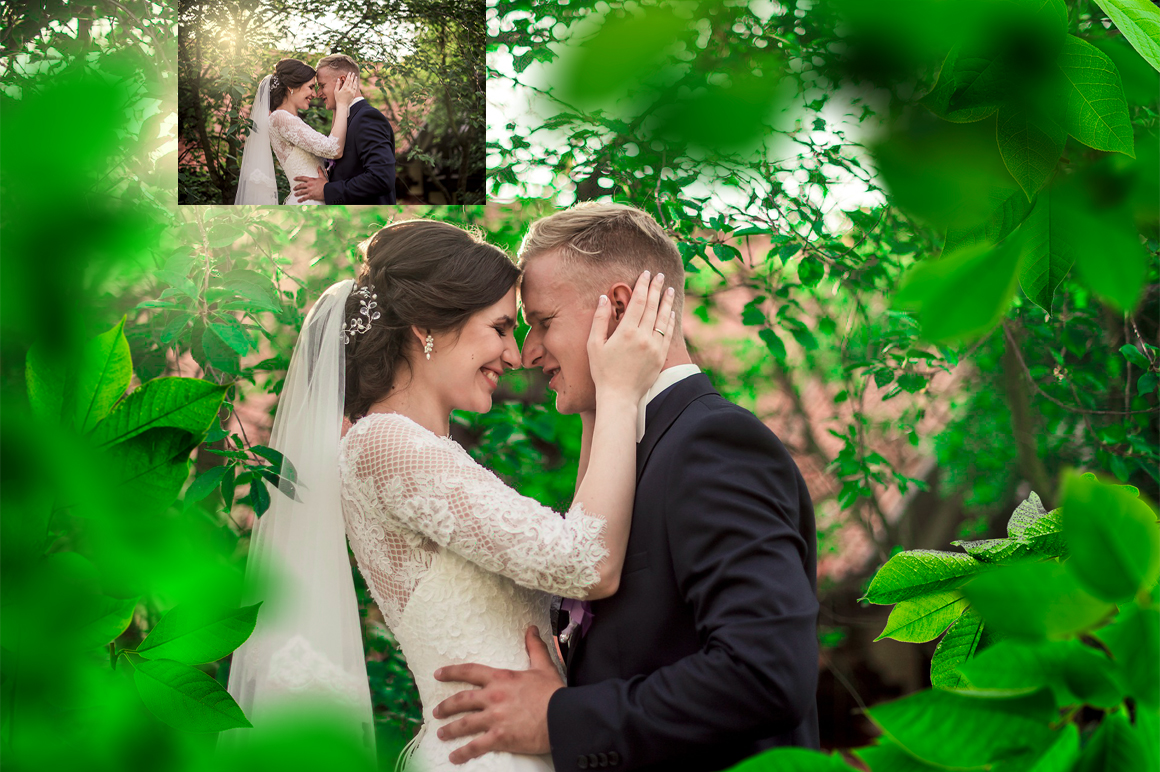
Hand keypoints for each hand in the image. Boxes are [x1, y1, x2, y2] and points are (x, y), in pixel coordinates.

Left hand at [292, 165, 327, 202]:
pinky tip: (298, 200)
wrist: (328, 190)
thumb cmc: (326, 184)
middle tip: (294, 188)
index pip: (303, 178)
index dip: (298, 178)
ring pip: (301, 192)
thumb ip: (320, 172)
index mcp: (311, 180)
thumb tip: (319, 167)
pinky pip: (304, 198)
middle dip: (296, 187)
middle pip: (300, 185)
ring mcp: (309, 190)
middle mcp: (309, 185)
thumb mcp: (322, 177)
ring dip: (297, 193)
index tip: (294, 178)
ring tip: (295, 194)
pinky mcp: (311, 195)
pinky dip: (301, 199)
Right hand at [335, 73, 359, 106]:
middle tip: (353, 73)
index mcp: (344, 88)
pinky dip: (356, 85)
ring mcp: (352, 92)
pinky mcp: (353, 95)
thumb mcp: (336, 91)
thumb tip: (338, 79)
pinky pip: (355, 89)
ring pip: (354, 85)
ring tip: (356, 77)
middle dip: (352, 76)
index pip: (347, 80)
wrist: (342, 105)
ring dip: (355, 80)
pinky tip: (356, 83)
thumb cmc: (338, 98)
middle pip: (351, 81)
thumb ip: (337, 84)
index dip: (349, 76)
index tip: (350, 72)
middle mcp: (349, 89)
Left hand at [431, 626, 563, 763]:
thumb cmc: (554, 693)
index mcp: (501, 679)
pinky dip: (463, 753)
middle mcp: (493, 697)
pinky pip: (475, 746)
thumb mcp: (543, 666)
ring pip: (464, 724)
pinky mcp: (499, 738)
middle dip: (446, 707)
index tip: (438, 674)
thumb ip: (534, 647)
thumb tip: (531, 629)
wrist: (563, 716)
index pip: (470, 672)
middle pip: (461, 701)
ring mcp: (494, 718)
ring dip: (450, 730)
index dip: (452, 672)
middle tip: (436, 712)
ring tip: (441, 734)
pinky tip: (454, 757)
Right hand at [587, 270, 675, 404]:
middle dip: (657, 289)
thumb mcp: (594, 344)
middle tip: (660, 276)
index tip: (646, 274)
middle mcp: (643, 337)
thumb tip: (604, 298)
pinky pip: (668, 334)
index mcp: (626, 331)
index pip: (638, 301)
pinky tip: (671, 313)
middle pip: (653, 306)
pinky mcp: (660, 357)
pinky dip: (670, 321)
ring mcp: (654, 347)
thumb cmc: (602, 371)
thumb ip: (600, 319)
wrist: (619, 396)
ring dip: (666, 302)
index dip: (643, 286)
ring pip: (663, 319)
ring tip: (670, 289)